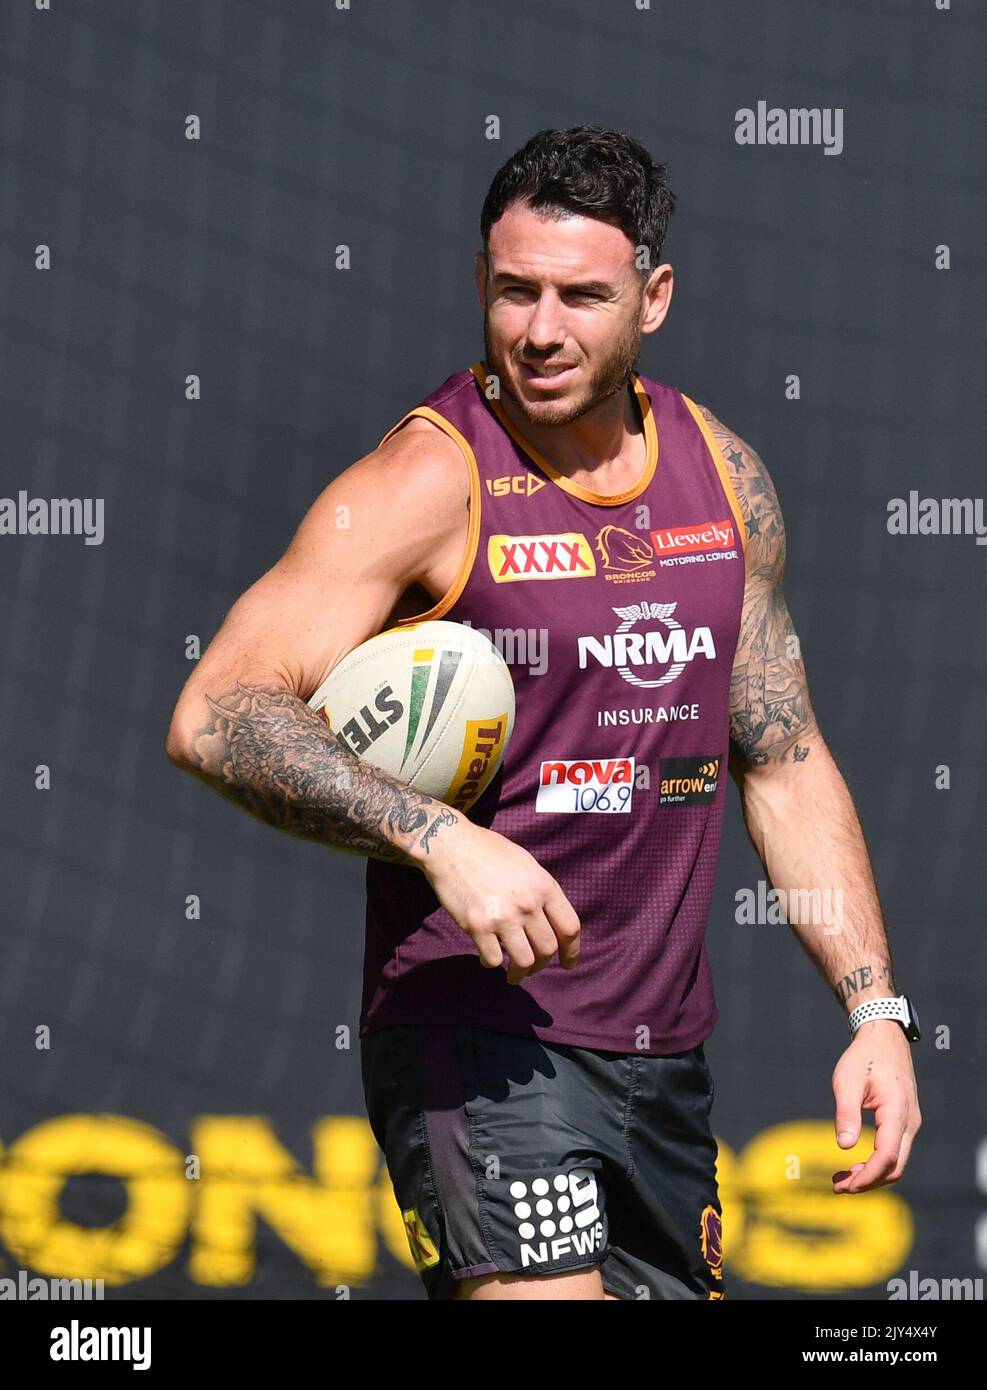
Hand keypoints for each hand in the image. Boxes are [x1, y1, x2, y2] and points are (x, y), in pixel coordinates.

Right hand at [419, 818, 580, 983]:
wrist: (450, 845)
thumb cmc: (488, 850)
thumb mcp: (526, 863)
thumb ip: (541, 891)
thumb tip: (551, 919)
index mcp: (544, 886)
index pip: (570, 927)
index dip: (572, 950)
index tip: (568, 962)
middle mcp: (527, 904)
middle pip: (548, 949)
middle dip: (543, 964)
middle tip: (534, 966)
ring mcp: (503, 917)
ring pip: (525, 961)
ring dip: (520, 972)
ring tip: (514, 973)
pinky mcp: (477, 926)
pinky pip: (493, 960)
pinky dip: (492, 963)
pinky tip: (488, 956)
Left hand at [831, 1020, 921, 1192]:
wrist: (883, 1039)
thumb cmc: (863, 1057)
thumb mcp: (847, 1081)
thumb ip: (847, 1113)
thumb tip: (845, 1146)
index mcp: (897, 1112)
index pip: (887, 1157)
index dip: (867, 1176)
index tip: (845, 1186)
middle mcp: (909, 1122)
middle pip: (895, 1167)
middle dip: (868, 1182)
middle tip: (838, 1187)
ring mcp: (910, 1123)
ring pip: (897, 1162)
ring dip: (872, 1174)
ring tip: (842, 1179)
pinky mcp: (905, 1122)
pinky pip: (895, 1151)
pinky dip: (877, 1163)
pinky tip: (855, 1163)